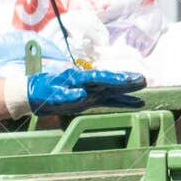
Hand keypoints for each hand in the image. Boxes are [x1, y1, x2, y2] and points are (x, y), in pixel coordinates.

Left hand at [26, 67, 145, 115]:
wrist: (37, 93)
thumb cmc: (43, 92)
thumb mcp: (51, 95)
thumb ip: (66, 95)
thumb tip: (82, 94)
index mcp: (78, 78)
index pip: (97, 78)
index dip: (111, 78)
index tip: (124, 79)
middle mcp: (88, 82)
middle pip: (109, 80)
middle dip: (124, 80)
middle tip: (141, 79)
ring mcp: (92, 89)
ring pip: (113, 88)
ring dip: (127, 87)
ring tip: (143, 84)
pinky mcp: (93, 98)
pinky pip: (111, 99)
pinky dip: (124, 100)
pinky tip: (138, 102)